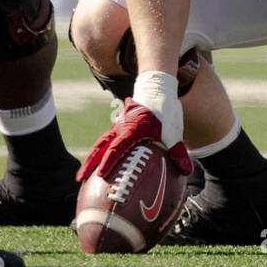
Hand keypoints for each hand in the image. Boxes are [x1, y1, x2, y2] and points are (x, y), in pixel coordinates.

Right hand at [77, 97, 192, 182]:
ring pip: (101, 143)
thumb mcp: (174, 132)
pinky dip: (101, 152)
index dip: (109, 161)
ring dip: (92, 158)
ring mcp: (118, 126)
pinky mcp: (119, 126)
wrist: (157, 88)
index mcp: (132, 130)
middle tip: (79, 178)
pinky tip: (100, 164)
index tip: (100, 174)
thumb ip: (178, 152)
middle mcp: (121, 128)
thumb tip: (186, 171)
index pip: (118, 148)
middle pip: (100, 147)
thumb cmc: (165, 110)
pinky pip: (107, 140)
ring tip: (83, 174)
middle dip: (89, 163)